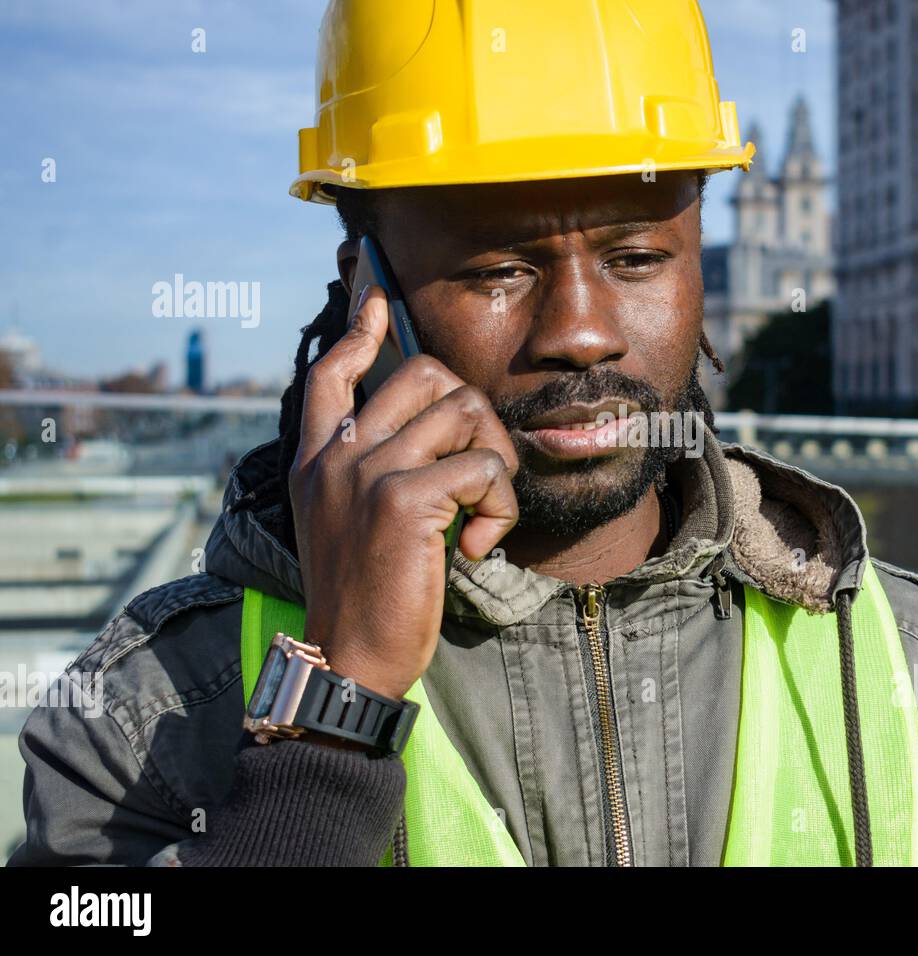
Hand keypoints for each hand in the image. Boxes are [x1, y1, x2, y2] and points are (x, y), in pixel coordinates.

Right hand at [288, 286, 518, 698]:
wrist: (347, 660)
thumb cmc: (361, 597)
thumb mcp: (342, 523)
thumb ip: (364, 473)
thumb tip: (421, 433)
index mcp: (317, 459)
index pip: (331, 372)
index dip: (359, 332)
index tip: (374, 301)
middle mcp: (337, 455)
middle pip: (427, 374)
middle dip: (476, 416)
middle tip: (483, 476)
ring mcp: (367, 472)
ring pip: (465, 410)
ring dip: (496, 463)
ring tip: (481, 515)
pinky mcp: (404, 499)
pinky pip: (485, 468)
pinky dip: (500, 507)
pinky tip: (477, 547)